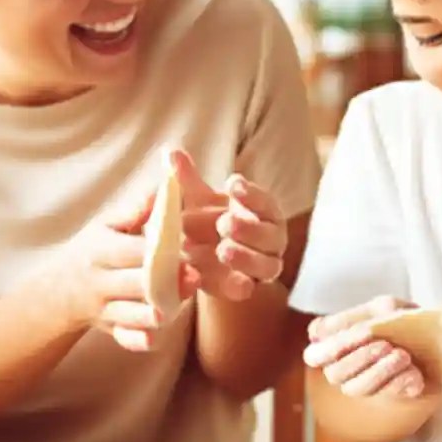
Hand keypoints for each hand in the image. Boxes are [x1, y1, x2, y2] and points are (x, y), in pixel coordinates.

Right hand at [47, 188, 196, 352]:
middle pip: (132, 283)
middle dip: (162, 282)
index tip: (188, 246)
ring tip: (170, 311)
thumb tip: (164, 187)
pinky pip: (124, 339)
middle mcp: (100, 281)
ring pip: (129, 315)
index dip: (160, 250)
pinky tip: (154, 339)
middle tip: (194, 277)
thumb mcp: (106, 225)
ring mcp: (104, 308)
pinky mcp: (111, 329)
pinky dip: (138, 341)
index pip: (132, 250)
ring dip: (150, 314)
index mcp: (101, 250)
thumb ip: (136, 209)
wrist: (59, 291)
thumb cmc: (93, 250)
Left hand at [171, 150, 287, 300]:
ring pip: (266, 264)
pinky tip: (232, 282)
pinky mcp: (249, 287)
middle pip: (269, 233)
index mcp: (262, 211)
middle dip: (248, 228)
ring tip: (223, 250)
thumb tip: (171, 152)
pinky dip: (240, 285)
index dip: (251, 194)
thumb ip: (187, 180)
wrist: (208, 260)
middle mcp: (270, 238)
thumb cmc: (209, 220)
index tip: (232, 185)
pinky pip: (250, 288)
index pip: (264, 200)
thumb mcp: (197, 200)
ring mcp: (263, 265)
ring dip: (246, 257)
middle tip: (225, 222)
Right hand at [301, 296, 425, 398]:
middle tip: (386, 345)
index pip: (315, 354)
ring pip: (356, 388)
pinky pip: (387, 396)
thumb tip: (332, 331)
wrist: (439, 337)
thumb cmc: (401, 318)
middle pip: (335, 373)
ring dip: (379, 372)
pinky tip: (413, 373)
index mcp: (333, 343)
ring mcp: (363, 384)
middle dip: (360, 358)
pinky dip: (399, 383)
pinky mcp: (389, 396)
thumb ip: (360, 316)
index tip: (364, 330)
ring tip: (402, 356)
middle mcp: (342, 367)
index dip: (332, 347)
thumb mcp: (383, 307)